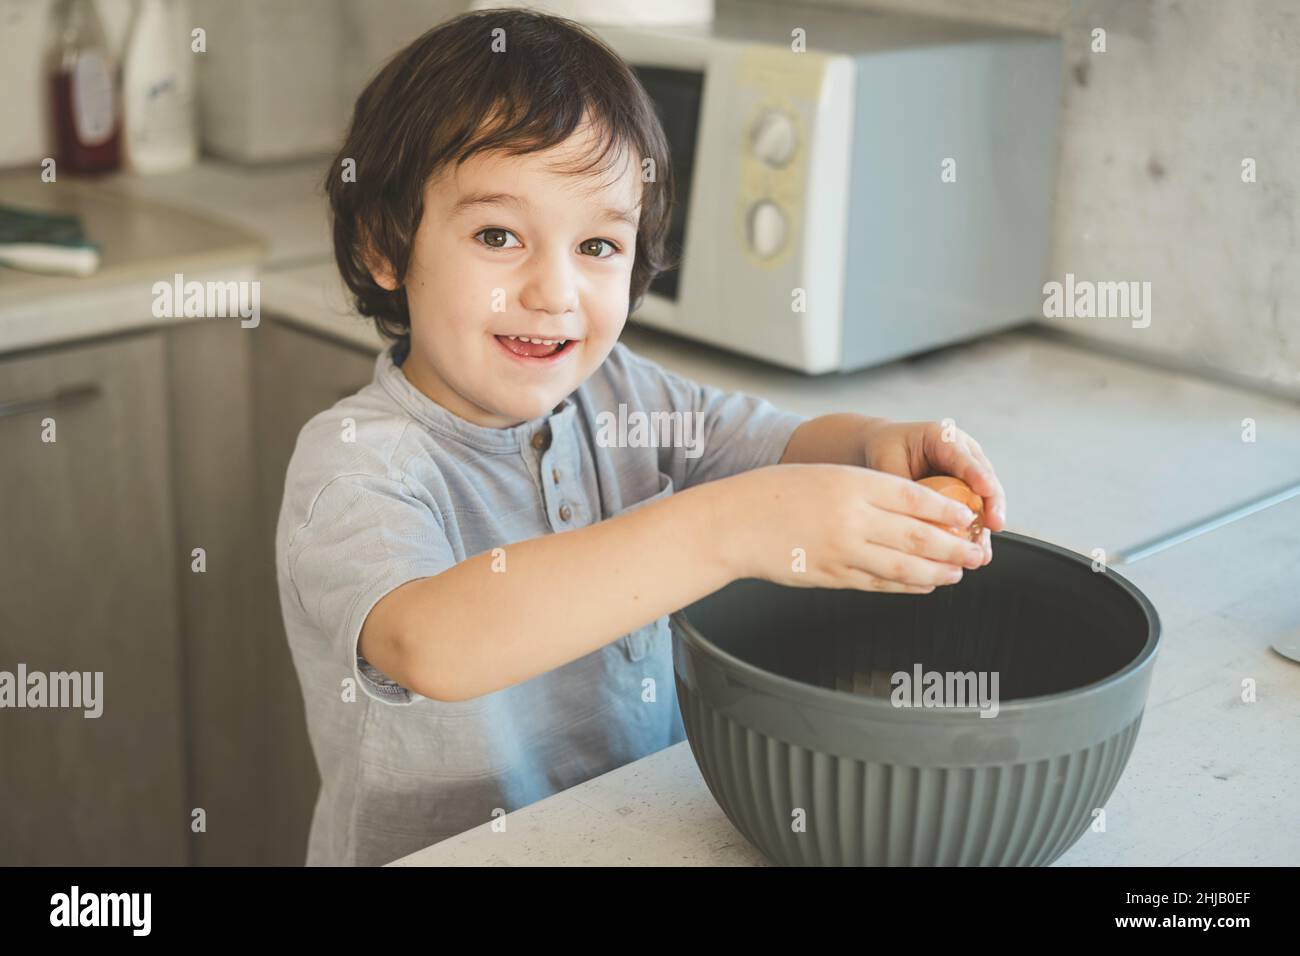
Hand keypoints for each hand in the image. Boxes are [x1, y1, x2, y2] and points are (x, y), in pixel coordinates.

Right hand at [716, 463, 988, 592]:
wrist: (734, 523)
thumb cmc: (777, 493)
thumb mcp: (827, 476)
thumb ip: (867, 492)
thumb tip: (916, 511)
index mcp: (853, 485)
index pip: (915, 498)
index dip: (948, 511)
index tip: (968, 518)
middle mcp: (852, 520)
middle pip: (918, 537)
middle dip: (954, 549)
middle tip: (977, 553)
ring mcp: (843, 552)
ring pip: (903, 568)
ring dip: (937, 572)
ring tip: (958, 573)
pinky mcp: (832, 577)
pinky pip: (879, 584)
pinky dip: (906, 587)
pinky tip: (923, 585)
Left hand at [861, 419, 1006, 564]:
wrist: (883, 448)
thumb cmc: (886, 451)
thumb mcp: (887, 463)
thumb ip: (903, 488)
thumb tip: (914, 519)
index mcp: (943, 438)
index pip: (963, 457)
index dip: (977, 474)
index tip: (986, 490)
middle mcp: (963, 454)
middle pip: (984, 478)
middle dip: (992, 503)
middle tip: (994, 524)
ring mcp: (968, 473)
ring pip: (986, 499)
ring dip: (986, 526)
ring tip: (984, 550)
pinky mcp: (967, 493)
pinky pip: (976, 513)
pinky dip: (977, 533)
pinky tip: (978, 552)